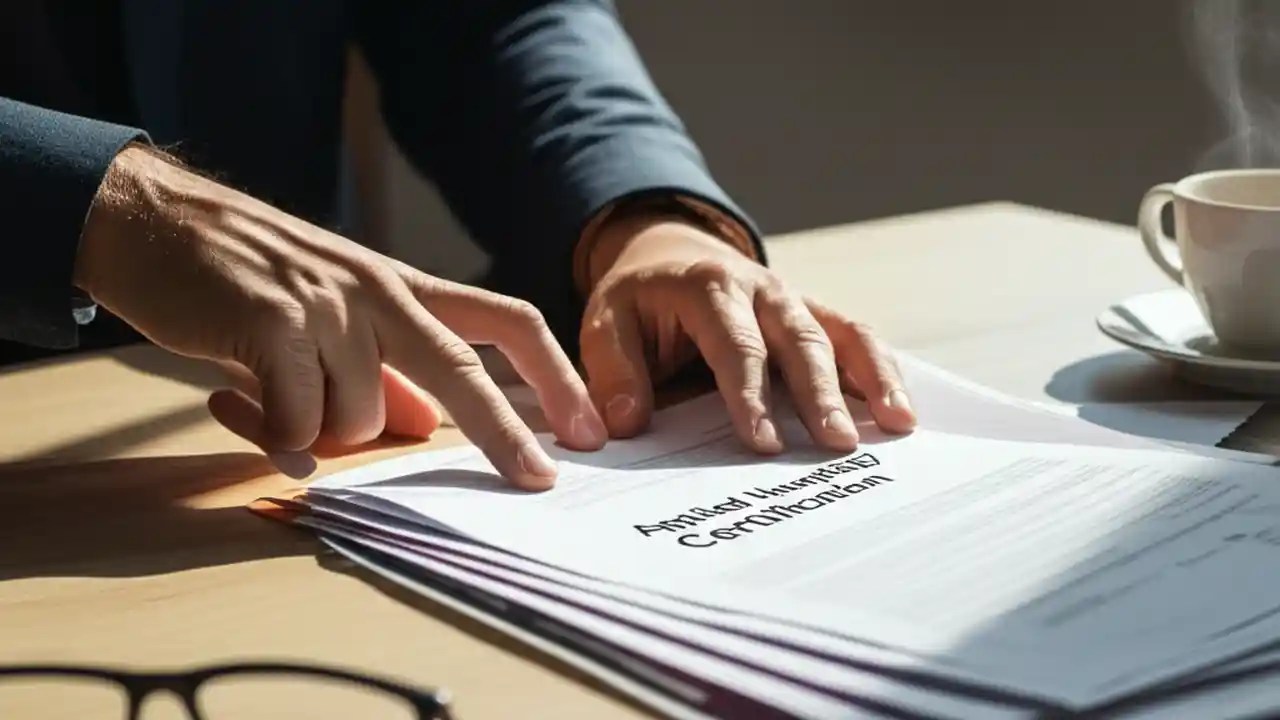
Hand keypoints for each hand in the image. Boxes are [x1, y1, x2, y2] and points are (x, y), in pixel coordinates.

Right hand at [74, 145, 606, 488]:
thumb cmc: (246, 277)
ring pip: (362, 415)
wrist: (150, 222)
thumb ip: (382, 368)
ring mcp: (325, 302)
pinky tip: (240, 410)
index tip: (587, 427)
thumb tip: (424, 427)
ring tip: (269, 400)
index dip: (554, 373)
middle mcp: (377, 289)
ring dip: (324, 433)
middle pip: (464, 368)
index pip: (504, 320)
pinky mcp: (270, 321)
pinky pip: (295, 421)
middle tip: (538, 481)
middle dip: (506, 433)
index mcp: (402, 286)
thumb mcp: (331, 314)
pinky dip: (275, 438)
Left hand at [579, 214, 914, 452]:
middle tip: (838, 445)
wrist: (668, 254)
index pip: (735, 345)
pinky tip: (902, 412)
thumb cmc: (638, 302)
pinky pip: (856, 338)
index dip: (751, 394)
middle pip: (799, 340)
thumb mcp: (605, 324)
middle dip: (820, 394)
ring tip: (898, 425)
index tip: (765, 442)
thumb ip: (612, 371)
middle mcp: (761, 289)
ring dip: (872, 378)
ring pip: (842, 334)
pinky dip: (882, 371)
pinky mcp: (815, 315)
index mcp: (708, 287)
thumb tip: (625, 424)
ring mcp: (796, 300)